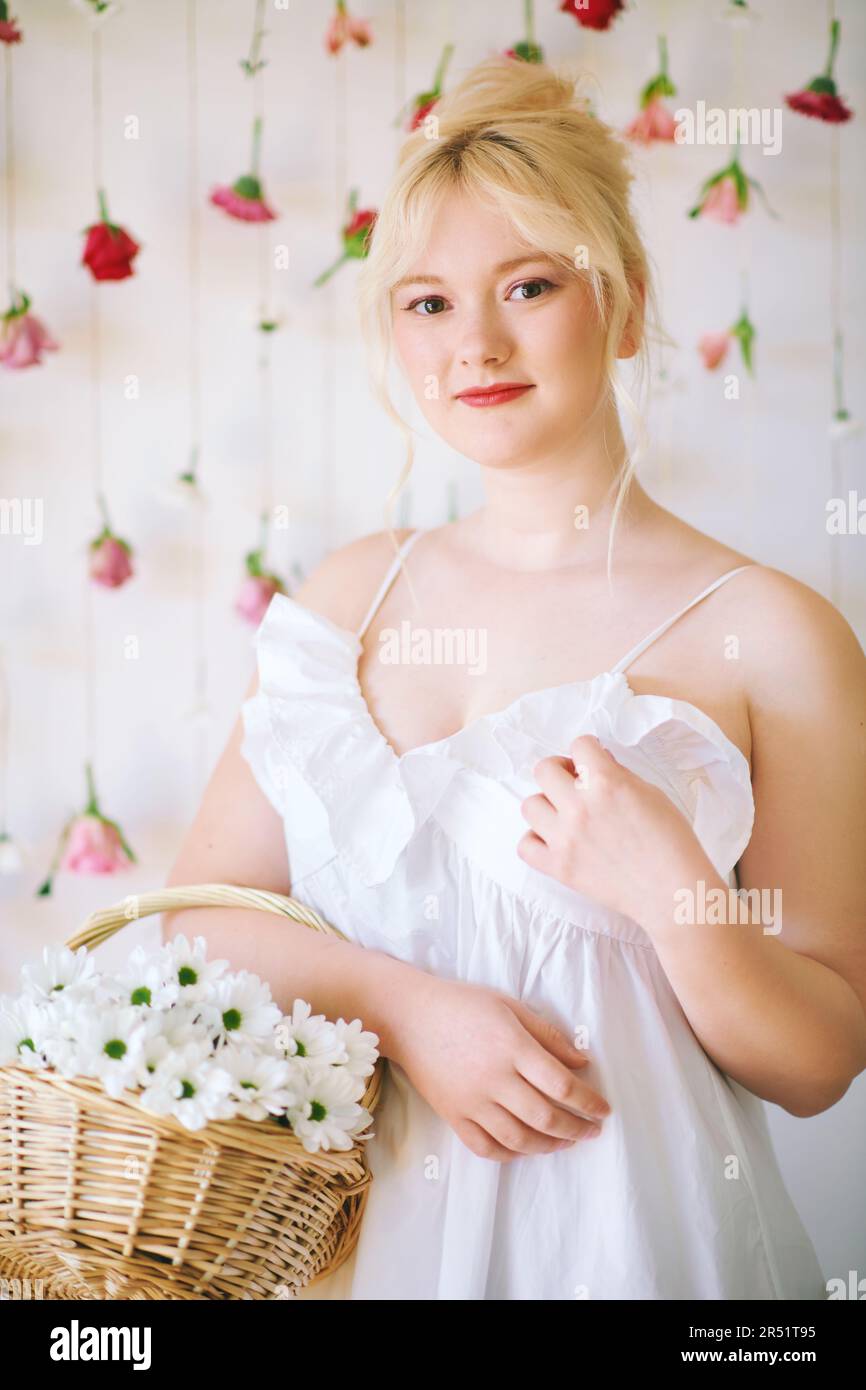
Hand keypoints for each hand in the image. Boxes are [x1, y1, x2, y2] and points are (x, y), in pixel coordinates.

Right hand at [388, 973, 610, 1161]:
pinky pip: (486, 1148)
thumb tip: (582, 1063)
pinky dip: (511, 1154)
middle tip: (592, 1131)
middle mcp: (494, 1078)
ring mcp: (471, 1101)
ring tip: (565, 1141)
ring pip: (519, 1139)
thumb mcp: (510, 1006)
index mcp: (512, 1046)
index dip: (589, 1102)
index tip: (604, 1110)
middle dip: (577, 1129)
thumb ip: (548, 1036)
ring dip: (549, 1145)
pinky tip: (525, 1147)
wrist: (409, 1017)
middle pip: (545, 1117)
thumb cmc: (463, 1004)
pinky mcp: (453, 1115)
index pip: (562, 1085)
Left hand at [517, 734, 706, 925]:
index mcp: (607, 783)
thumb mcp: (651, 793)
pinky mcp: (558, 867)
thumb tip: (596, 763)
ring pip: (530, 805)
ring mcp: (565, 838)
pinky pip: (525, 845)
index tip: (593, 763)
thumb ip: (618, 775)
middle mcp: (580, 807)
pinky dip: (536, 840)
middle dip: (561, 771)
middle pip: (544, 770)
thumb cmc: (671, 841)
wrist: (672, 891)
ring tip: (566, 815)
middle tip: (575, 784)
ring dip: (547, 806)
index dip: (588, 751)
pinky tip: (555, 840)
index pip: (579, 745)